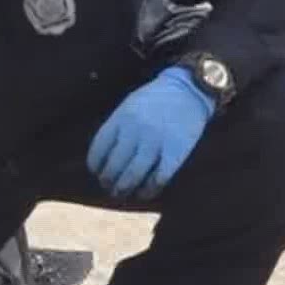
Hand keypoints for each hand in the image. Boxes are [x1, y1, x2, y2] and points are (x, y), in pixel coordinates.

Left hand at [88, 66, 216, 200]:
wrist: (189, 90)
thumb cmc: (155, 99)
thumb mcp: (129, 106)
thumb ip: (116, 127)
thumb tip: (103, 155)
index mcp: (121, 119)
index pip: (99, 149)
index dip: (95, 165)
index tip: (96, 172)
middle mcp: (135, 132)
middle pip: (114, 165)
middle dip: (108, 181)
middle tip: (109, 187)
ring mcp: (155, 143)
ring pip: (132, 175)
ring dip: (124, 188)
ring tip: (121, 193)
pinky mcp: (175, 153)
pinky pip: (158, 178)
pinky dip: (148, 189)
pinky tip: (144, 192)